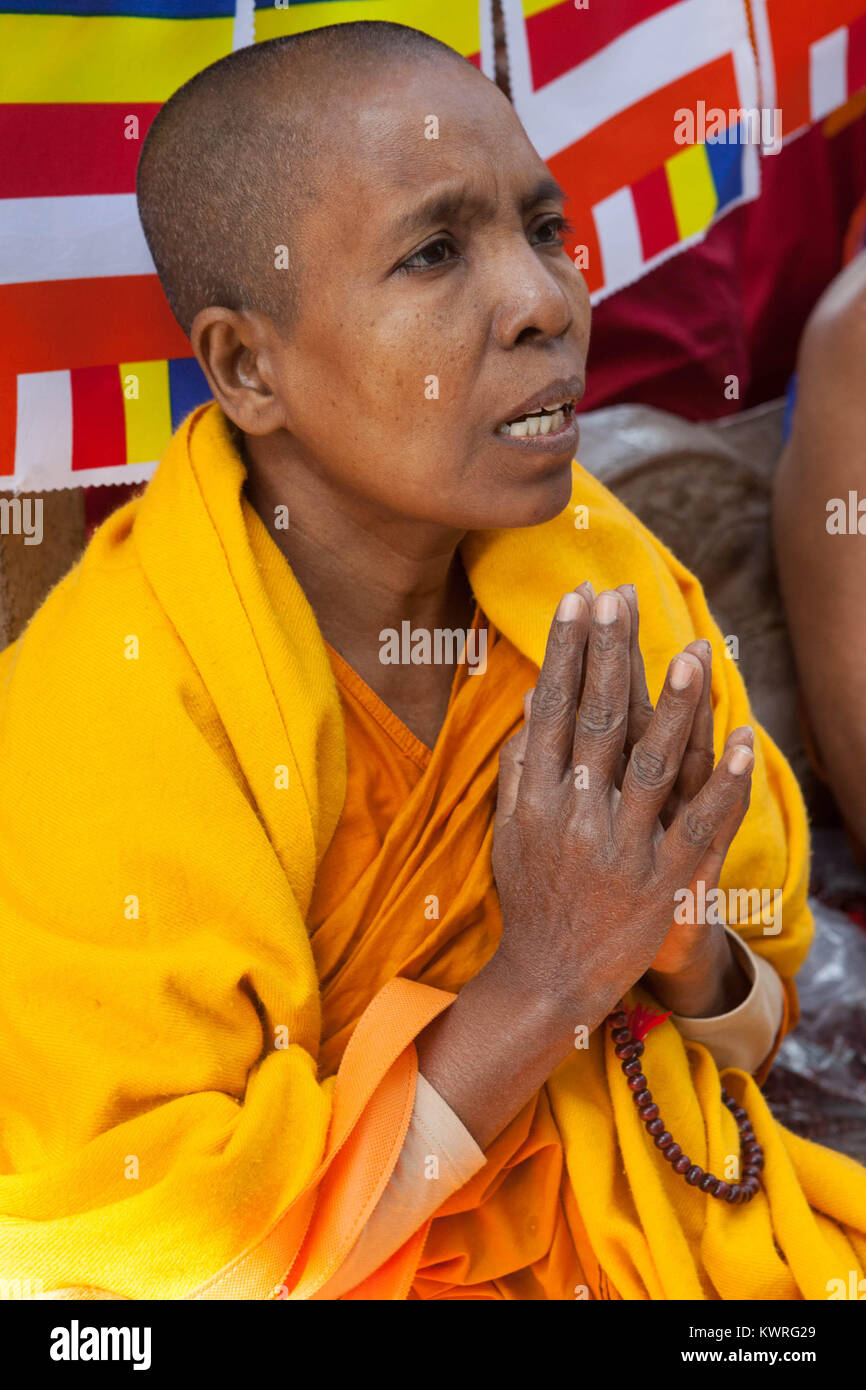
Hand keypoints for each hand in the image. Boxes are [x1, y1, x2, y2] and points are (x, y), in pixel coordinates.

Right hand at [491, 586, 754, 1028]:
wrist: (551, 976)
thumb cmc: (531, 895)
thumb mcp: (510, 829)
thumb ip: (520, 766)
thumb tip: (534, 702)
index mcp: (536, 797)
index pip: (553, 708)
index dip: (566, 650)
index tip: (577, 600)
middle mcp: (575, 815)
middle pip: (599, 720)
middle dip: (610, 654)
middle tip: (619, 596)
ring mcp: (622, 847)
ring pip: (652, 764)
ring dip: (676, 706)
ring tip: (694, 653)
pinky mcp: (664, 880)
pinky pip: (700, 824)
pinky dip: (722, 782)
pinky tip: (741, 739)